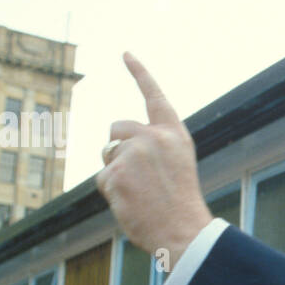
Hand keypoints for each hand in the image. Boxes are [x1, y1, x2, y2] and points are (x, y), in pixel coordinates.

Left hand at [95, 53, 212, 266]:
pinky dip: (111, 192)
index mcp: (174, 135)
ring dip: (114, 172)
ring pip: (107, 154)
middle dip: (117, 147)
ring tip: (138, 193)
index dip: (140, 73)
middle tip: (135, 175)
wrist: (183, 231)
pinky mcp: (115, 173)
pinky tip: (130, 203)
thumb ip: (154, 146)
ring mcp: (133, 153)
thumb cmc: (180, 204)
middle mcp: (153, 137)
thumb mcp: (177, 165)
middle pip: (117, 129)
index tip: (126, 54)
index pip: (154, 96)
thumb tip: (114, 143)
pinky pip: (101, 178)